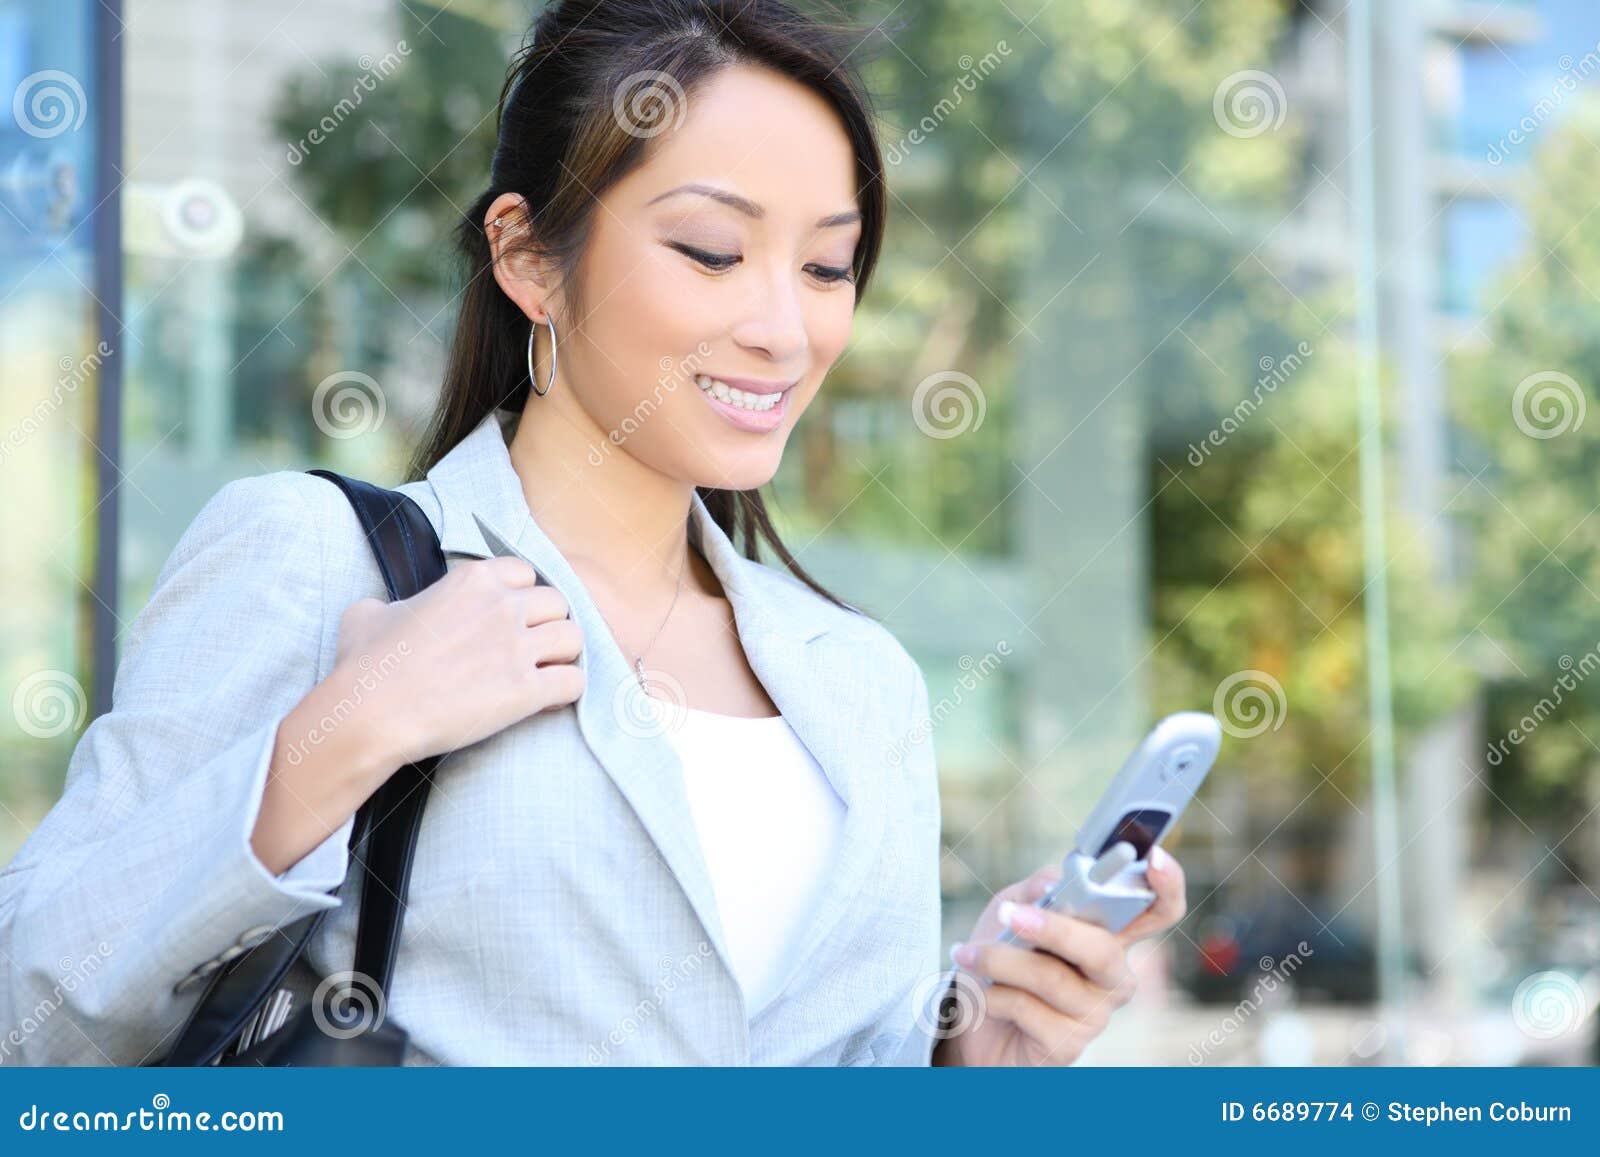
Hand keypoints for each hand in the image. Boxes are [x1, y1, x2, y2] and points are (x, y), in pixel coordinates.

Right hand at [333, 556, 585, 775]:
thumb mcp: (368, 613)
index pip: (525, 572)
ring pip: (573, 638)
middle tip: (532, 649)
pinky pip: (574, 682)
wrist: (370, 712)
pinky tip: (546, 701)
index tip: (512, 618)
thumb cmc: (365, 665)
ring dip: (563, 655)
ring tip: (545, 673)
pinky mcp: (526, 690)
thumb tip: (387, 612)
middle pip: (557, 602)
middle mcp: (502, 606)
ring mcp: (517, 647)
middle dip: (548, 625)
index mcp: (472, 580)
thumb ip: (393, 603)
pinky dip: (566, 691)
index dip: (522, 595)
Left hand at [931, 847, 1186, 1065]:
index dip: (1166, 886)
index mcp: (1109, 935)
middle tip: (1009, 915)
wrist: (971, 1017)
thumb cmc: (1003, 956)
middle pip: (1104, 951)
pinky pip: (1028, 1010)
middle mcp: (1112, 976)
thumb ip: (1036, 889)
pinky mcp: (1067, 1045)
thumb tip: (1051, 885)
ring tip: (967, 953)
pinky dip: (994, 996)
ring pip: (1053, 979)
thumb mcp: (1012, 908)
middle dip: (1053, 930)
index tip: (1154, 858)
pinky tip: (984, 996)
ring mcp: (1094, 1014)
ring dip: (1000, 961)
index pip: (1157, 911)